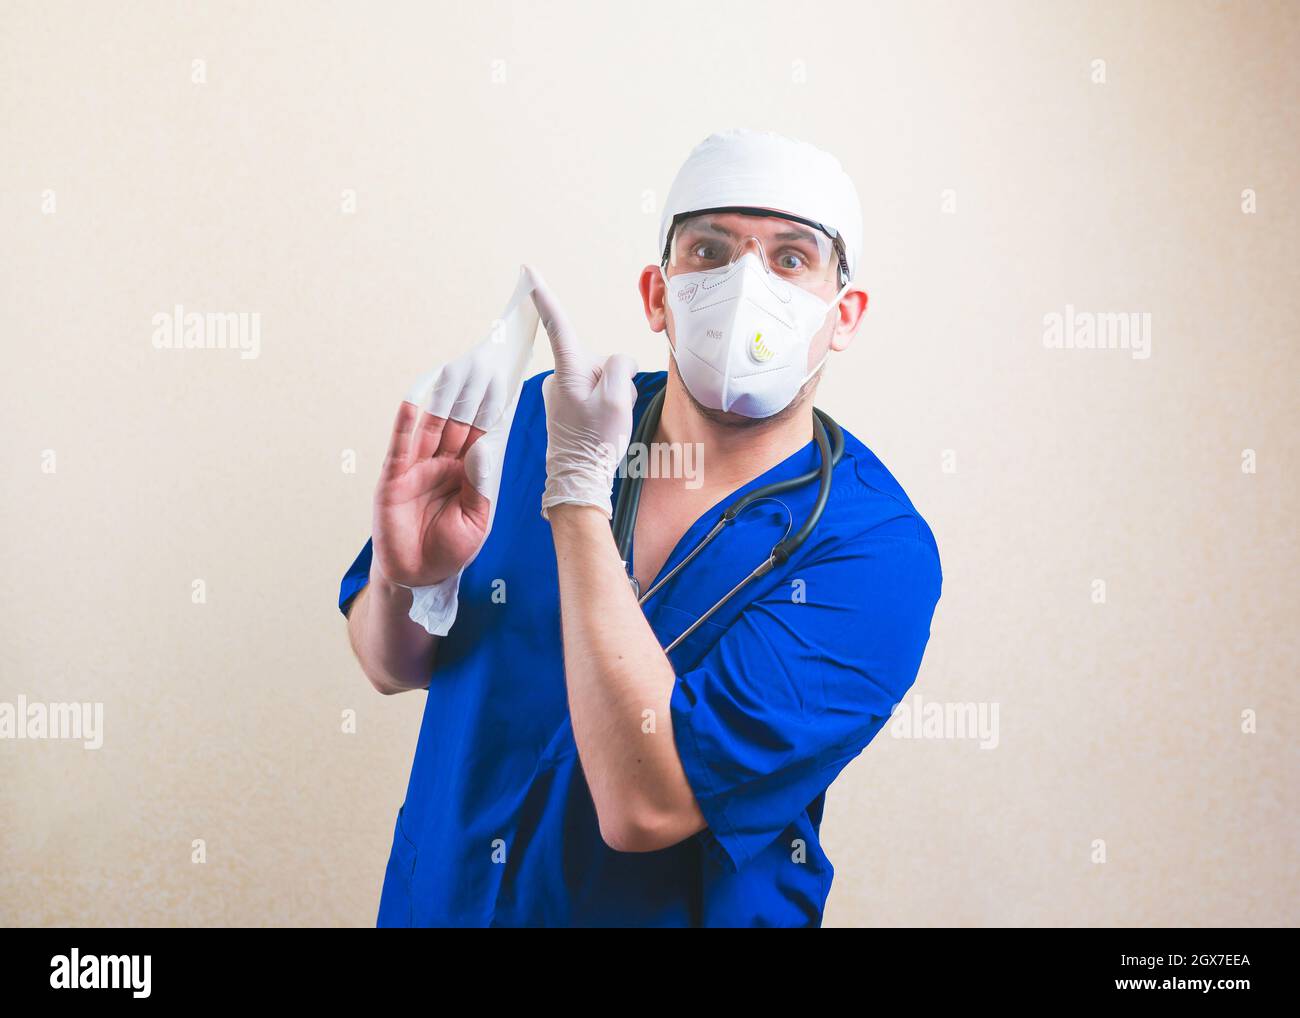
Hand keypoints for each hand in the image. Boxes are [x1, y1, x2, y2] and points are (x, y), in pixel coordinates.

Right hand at [371, 386, 493, 587]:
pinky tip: (412, 402)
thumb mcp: (476, 520)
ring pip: (430, 428)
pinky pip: (400, 447)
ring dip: (441, 401)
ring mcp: (417, 468)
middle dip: (469, 397)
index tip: (506, 383)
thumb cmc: (449, 549)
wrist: (418, 577)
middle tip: (482, 364)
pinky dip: (404, 424)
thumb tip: (483, 447)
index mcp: (467, 473)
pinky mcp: (394, 478)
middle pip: (457, 424)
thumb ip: (480, 484)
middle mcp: (443, 464)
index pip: (481, 435)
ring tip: (452, 373)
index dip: (491, 411)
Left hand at [528, 267, 637, 518]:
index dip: (544, 296)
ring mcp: (561, 391)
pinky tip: (601, 425)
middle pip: (598, 359)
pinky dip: (604, 404)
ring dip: (610, 394)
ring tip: (604, 422)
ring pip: (599, 377)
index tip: (528, 270)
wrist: (579, 480)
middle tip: (610, 411)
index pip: (557, 325)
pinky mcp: (565, 404)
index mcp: (568, 372)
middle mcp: (559, 377)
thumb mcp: (618, 401)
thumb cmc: (596, 443)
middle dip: (613, 377)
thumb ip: (619, 368)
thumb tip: (615, 364)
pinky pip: (594, 391)